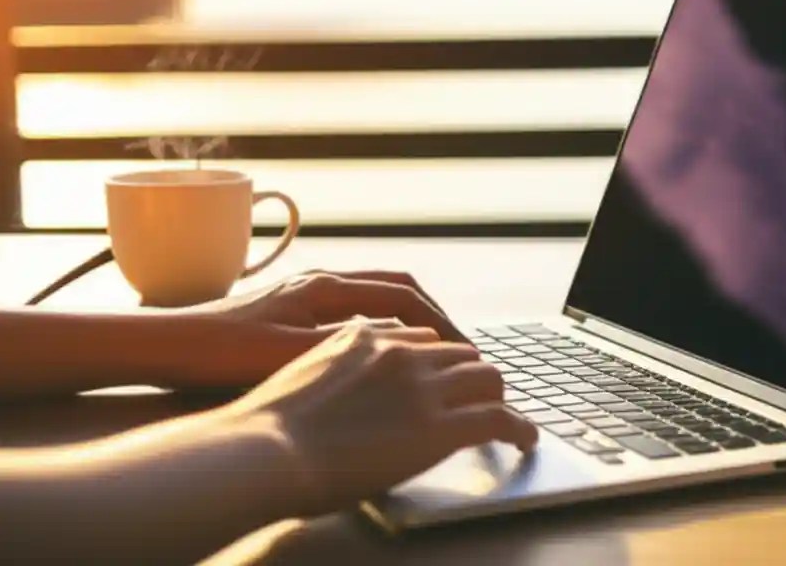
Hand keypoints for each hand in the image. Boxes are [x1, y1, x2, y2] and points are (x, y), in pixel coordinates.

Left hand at [200, 269, 465, 341]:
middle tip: (457, 349)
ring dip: (406, 319)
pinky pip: (352, 309)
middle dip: (433, 315)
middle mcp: (321, 280)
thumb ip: (355, 347)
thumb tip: (412, 346)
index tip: (464, 353)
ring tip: (426, 352)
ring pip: (373, 296)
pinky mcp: (287, 307)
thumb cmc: (223, 352)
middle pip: (396, 287)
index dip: (442, 324)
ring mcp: (303, 291)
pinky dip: (379, 326)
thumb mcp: (296, 352)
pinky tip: (375, 356)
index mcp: (328, 288)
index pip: (406, 297)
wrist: (166, 345)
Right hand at [225, 322, 537, 514]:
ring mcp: (422, 385)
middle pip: (457, 351)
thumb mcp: (293, 374)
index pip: (418, 335)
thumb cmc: (261, 428)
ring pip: (485, 376)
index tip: (443, 373)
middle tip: (480, 396)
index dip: (436, 358)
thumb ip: (328, 367)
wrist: (261, 450)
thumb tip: (341, 386)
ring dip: (496, 395)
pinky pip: (497, 418)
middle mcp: (398, 351)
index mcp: (361, 335)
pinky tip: (525, 440)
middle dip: (470, 373)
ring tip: (507, 416)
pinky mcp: (439, 424)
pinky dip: (518, 428)